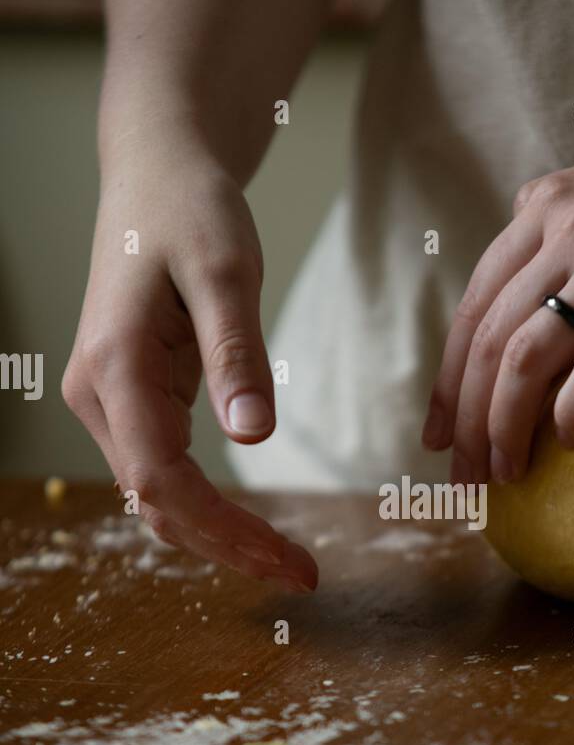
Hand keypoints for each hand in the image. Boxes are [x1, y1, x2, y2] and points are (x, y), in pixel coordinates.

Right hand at [63, 135, 316, 590]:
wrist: (157, 171)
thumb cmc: (191, 208)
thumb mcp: (225, 270)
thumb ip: (236, 354)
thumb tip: (254, 437)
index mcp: (115, 366)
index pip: (163, 479)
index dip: (224, 529)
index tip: (286, 558)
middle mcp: (99, 394)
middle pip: (157, 504)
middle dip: (228, 548)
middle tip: (304, 574)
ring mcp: (111, 400)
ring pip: (157, 498)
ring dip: (218, 536)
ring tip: (287, 559)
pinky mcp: (134, 397)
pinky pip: (167, 471)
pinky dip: (209, 507)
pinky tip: (254, 525)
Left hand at [423, 133, 573, 484]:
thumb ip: (562, 230)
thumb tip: (522, 291)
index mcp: (550, 204)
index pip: (475, 304)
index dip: (449, 377)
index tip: (440, 430)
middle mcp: (572, 226)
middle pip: (490, 340)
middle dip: (466, 419)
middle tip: (464, 472)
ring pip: (526, 361)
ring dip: (505, 430)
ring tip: (506, 473)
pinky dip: (570, 416)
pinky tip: (568, 442)